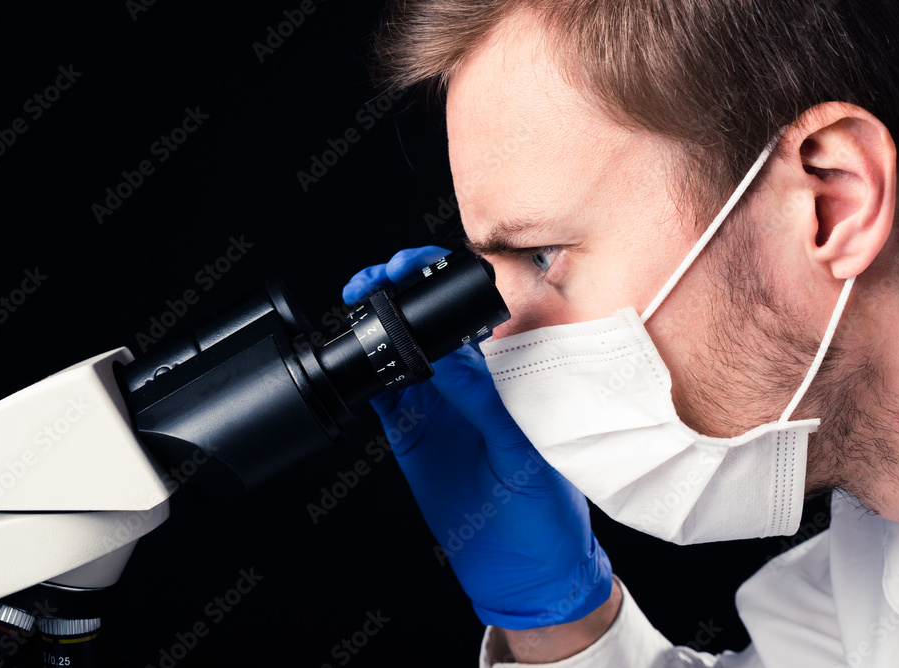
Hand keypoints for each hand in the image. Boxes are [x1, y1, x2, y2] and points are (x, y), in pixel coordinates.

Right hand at [343, 246, 612, 630]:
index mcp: (503, 376)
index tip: (421, 267)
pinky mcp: (409, 433)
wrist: (521, 567)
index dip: (444, 284)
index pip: (470, 316)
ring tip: (361, 299)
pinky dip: (366, 372)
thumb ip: (484, 403)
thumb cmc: (544, 508)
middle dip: (400, 290)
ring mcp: (435, 406)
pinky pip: (382, 394)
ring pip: (398, 350)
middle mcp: (466, 384)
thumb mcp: (520, 450)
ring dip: (377, 322)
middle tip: (379, 276)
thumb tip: (450, 360)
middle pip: (426, 322)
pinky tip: (355, 354)